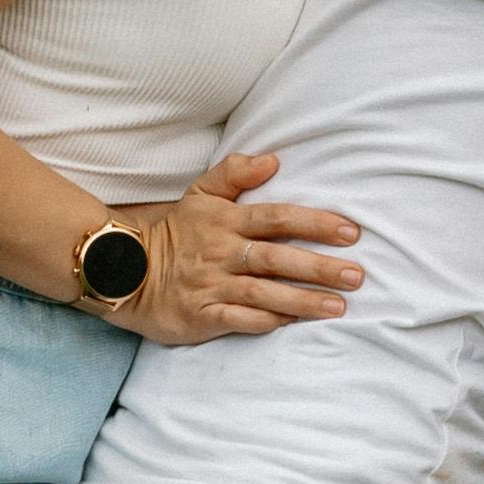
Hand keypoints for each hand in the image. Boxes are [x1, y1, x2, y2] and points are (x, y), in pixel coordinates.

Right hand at [135, 148, 365, 345]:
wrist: (126, 270)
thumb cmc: (176, 232)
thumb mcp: (200, 194)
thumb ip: (235, 173)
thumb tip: (273, 160)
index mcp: (226, 221)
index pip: (277, 217)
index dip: (314, 223)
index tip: (350, 232)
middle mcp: (222, 253)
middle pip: (277, 258)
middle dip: (319, 267)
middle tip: (357, 275)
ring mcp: (212, 286)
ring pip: (264, 293)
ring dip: (303, 301)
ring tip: (339, 306)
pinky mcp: (202, 315)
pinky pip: (239, 320)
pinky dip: (267, 322)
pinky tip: (294, 324)